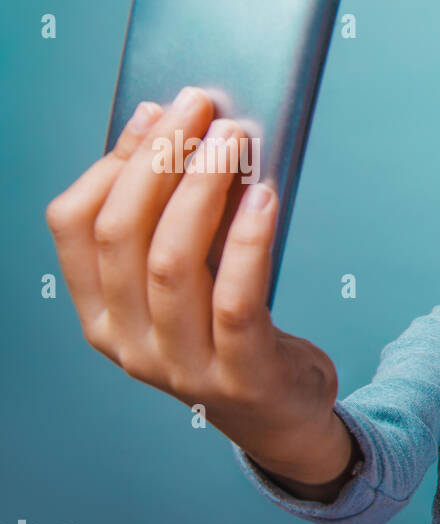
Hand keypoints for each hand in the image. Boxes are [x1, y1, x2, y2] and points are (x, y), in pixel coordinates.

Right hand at [45, 87, 343, 480]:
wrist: (280, 415)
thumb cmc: (233, 332)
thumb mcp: (188, 280)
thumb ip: (173, 223)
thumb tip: (180, 130)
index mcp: (100, 313)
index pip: (75, 226)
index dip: (113, 161)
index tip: (155, 112)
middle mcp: (126, 343)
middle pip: (123, 234)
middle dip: (159, 160)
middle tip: (201, 108)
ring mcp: (178, 366)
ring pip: (171, 263)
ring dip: (201, 189)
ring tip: (233, 140)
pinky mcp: (237, 376)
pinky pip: (235, 301)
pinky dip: (249, 242)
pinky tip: (265, 195)